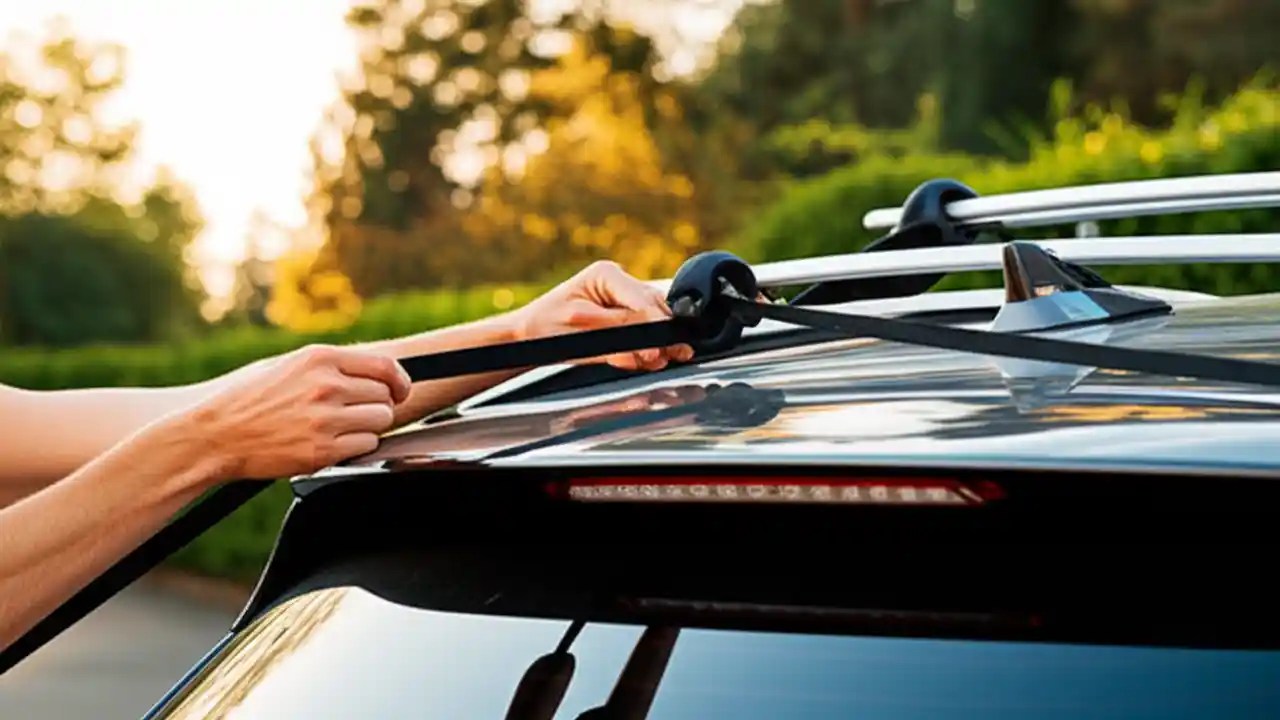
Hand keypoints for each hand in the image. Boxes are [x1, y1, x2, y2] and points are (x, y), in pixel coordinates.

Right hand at [169, 345, 411, 481]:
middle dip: (378, 406)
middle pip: (386, 397)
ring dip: (369, 428)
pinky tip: (334, 443)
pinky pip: (366, 446)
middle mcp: (326, 385)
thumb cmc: (247, 399)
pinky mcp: (321, 450)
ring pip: (381, 422)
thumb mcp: (287, 365)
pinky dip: (357, 447)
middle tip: (358, 414)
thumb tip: (369, 369)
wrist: (213, 434)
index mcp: (319, 358)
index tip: (401, 390)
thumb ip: (328, 365)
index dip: (400, 381)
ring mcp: (325, 419)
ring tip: (343, 429)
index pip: (385, 366)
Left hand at [511, 261, 694, 371]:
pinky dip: (646, 346)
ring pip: (655, 318)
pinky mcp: (625, 314)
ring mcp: (623, 297)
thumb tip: (649, 345)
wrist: (529, 336)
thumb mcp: (581, 333)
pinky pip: (646, 329)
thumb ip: (618, 336)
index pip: (641, 299)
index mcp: (606, 274)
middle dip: (660, 335)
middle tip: (663, 358)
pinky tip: (643, 359)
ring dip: (656, 343)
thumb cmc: (544, 328)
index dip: (654, 325)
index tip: (661, 347)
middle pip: (654, 308)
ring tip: (654, 362)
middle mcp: (618, 281)